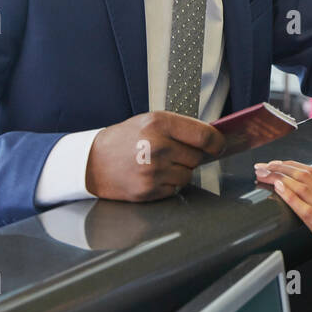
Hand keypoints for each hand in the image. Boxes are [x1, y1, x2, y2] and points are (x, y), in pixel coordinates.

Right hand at [84, 111, 226, 200]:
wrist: (92, 161)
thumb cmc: (124, 139)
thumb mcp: (149, 121)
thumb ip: (180, 128)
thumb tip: (212, 139)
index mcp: (159, 123)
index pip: (204, 135)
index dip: (217, 142)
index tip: (219, 146)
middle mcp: (157, 146)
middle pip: (197, 157)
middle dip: (190, 156)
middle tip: (172, 153)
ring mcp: (152, 170)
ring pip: (188, 174)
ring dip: (179, 171)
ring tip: (159, 164)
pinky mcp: (148, 190)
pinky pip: (174, 188)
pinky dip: (168, 184)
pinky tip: (152, 176)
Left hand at [255, 161, 311, 266]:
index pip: (311, 174)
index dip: (292, 166)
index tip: (276, 162)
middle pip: (302, 178)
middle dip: (279, 170)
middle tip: (261, 165)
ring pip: (302, 189)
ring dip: (280, 179)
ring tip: (264, 172)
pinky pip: (307, 211)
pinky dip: (292, 199)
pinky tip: (280, 190)